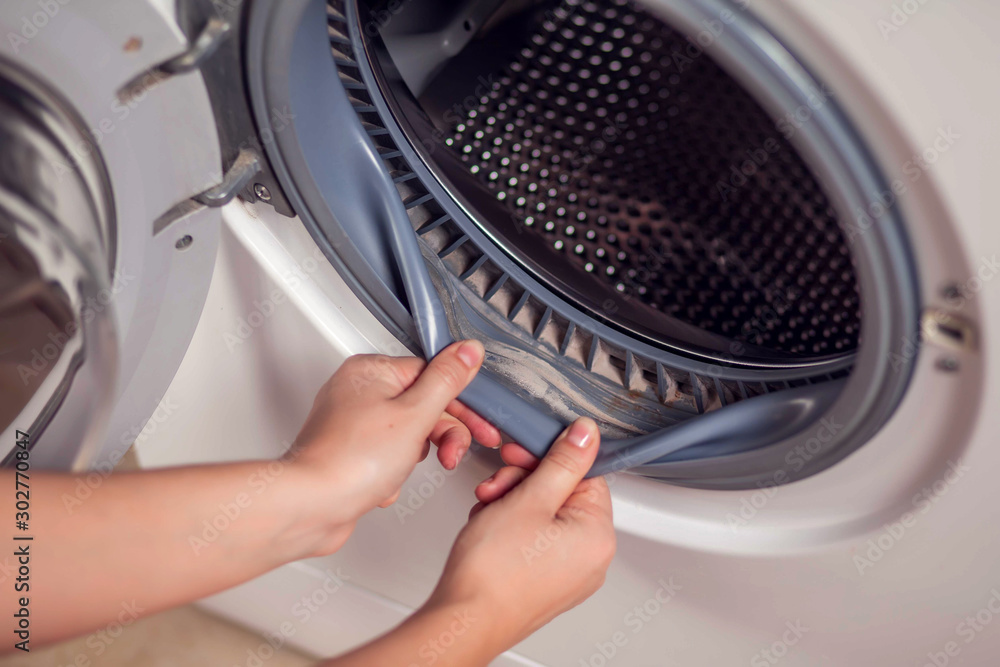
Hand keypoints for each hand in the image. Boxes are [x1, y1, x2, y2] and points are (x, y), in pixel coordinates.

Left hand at [287, 341, 501, 534]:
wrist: (311, 506)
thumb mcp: (416, 414)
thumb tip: (468, 350)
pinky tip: (380, 485)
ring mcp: (350, 423)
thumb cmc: (352, 460)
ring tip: (401, 474)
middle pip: (421, 406)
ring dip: (411, 460)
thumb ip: (447, 380)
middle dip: (439, 437)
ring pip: (406, 436)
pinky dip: (390, 475)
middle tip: (451, 455)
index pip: (432, 376)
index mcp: (372, 370)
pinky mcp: (347, 453)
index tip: (479, 427)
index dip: (460, 406)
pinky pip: (386, 458)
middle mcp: (357, 391)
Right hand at [427, 418, 615, 654]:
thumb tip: (586, 435)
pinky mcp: (544, 581)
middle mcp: (590, 559)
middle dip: (523, 483)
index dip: (547, 459)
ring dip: (511, 502)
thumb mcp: (530, 498)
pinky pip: (534, 539)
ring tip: (487, 510)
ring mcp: (567, 574)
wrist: (464, 618)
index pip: (585, 475)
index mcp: (598, 536)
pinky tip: (488, 527)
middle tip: (498, 486)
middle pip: (562, 494)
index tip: (521, 453)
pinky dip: (510, 526)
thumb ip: (562, 462)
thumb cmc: (494, 572)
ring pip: (543, 515)